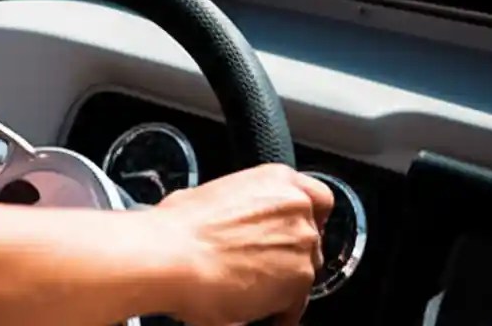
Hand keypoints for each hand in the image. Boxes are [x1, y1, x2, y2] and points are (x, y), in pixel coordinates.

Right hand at [152, 164, 333, 325]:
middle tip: (263, 265)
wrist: (173, 258)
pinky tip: (257, 312)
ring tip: (254, 293)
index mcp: (277, 179)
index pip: (317, 197)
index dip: (308, 217)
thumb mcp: (208, 196)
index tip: (297, 230)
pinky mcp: (300, 280)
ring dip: (285, 281)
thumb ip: (237, 205)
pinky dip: (281, 310)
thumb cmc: (178, 227)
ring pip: (306, 269)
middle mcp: (297, 208)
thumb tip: (226, 217)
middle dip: (291, 252)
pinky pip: (297, 302)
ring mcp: (303, 244)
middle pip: (311, 236)